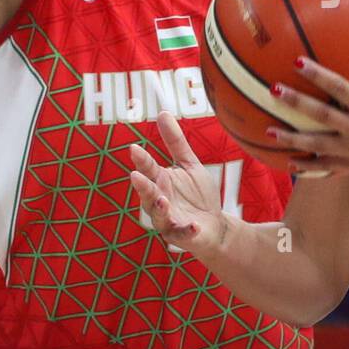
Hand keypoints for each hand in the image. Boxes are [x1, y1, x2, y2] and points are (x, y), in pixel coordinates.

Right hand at [128, 112, 225, 252]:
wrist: (214, 226)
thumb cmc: (197, 195)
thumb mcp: (189, 165)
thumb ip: (175, 142)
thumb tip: (162, 112)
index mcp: (160, 183)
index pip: (148, 170)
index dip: (141, 160)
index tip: (134, 148)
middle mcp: (159, 202)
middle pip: (148, 194)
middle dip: (143, 186)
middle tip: (136, 175)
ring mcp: (169, 221)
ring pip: (159, 216)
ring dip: (160, 208)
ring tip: (163, 200)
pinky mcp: (183, 236)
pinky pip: (183, 235)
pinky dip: (187, 231)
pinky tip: (194, 226)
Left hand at [267, 21, 348, 175]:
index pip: (339, 88)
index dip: (318, 75)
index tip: (297, 62)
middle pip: (321, 116)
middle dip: (296, 104)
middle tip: (274, 91)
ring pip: (318, 145)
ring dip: (293, 139)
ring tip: (270, 131)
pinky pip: (329, 167)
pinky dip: (310, 167)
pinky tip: (291, 164)